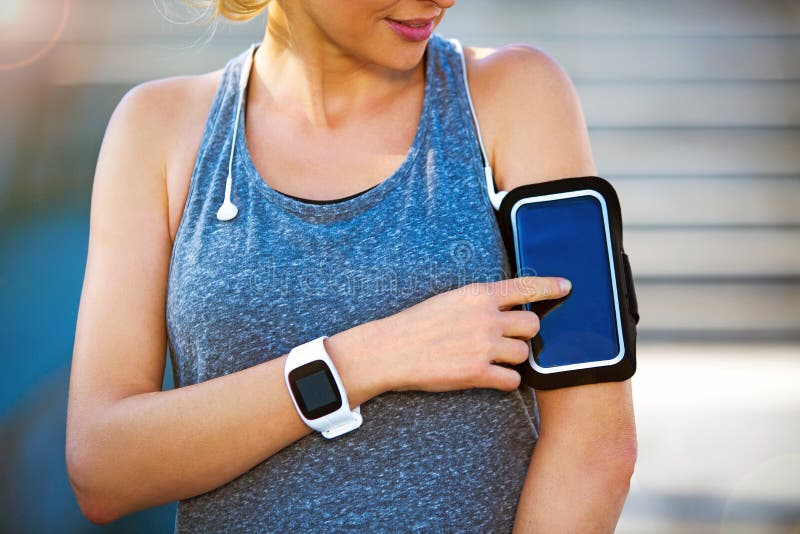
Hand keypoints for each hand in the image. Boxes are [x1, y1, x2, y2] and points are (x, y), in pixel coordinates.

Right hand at [371, 276, 571, 392]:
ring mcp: (483, 346)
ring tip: (493, 359)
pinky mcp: (477, 373)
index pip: (525, 287)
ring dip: (514, 359)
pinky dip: (506, 381)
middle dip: (525, 334)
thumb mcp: (451, 300)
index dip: (550, 287)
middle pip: (532, 325)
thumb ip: (480, 302)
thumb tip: (505, 308)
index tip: (566, 287)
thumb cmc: (417, 324)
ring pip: (524, 354)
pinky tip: (492, 377)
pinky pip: (512, 380)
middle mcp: (486, 318)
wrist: (392, 350)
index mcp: (478, 295)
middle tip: (509, 339)